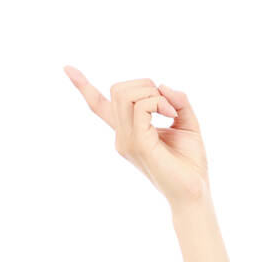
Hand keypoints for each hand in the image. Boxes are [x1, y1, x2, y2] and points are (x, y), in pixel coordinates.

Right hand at [63, 65, 209, 208]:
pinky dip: (159, 102)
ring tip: (171, 112)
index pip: (99, 106)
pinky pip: (142, 107)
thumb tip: (162, 85)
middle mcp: (122, 136)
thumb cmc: (191, 162)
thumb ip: (176, 100)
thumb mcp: (186, 122)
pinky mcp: (138, 145)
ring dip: (153, 93)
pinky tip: (171, 116)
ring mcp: (127, 141)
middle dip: (144, 84)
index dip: (83, 86)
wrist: (194, 193)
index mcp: (128, 131)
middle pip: (117, 90)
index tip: (66, 68)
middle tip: (168, 105)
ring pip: (126, 95)